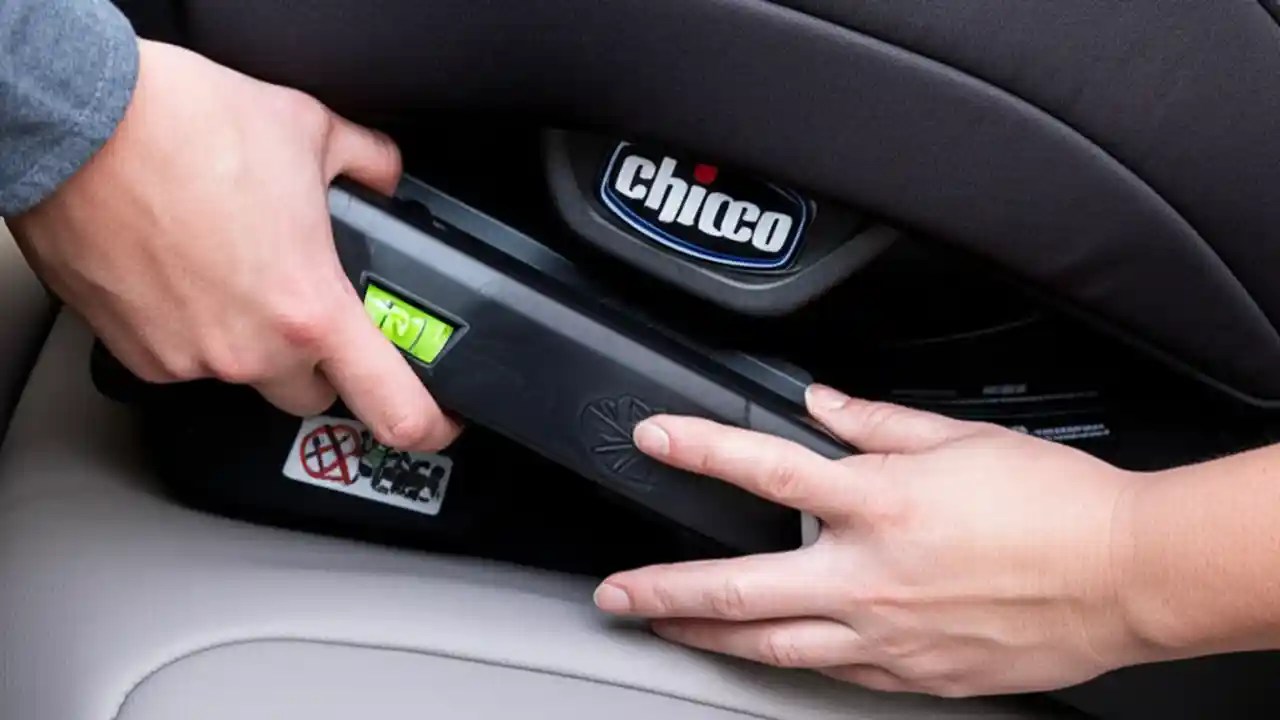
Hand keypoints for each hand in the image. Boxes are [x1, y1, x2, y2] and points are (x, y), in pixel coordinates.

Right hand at [9, 40, 459, 451]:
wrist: (76, 125)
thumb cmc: (179, 126)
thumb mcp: (309, 129)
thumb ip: (368, 165)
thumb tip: (384, 175)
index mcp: (310, 310)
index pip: (395, 408)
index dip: (431, 425)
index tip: (440, 421)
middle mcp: (252, 351)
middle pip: (316, 393)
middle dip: (324, 358)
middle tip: (310, 301)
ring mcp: (192, 360)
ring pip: (250, 375)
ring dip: (256, 339)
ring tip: (237, 266)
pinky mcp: (140, 356)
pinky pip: (191, 360)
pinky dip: (199, 329)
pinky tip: (191, 273)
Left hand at [593, 385, 1153, 697]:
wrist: (1126, 574)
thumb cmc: (1055, 506)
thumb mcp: (960, 438)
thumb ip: (878, 422)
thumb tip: (823, 404)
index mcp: (881, 502)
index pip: (765, 466)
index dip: (699, 447)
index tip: (655, 439)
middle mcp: (871, 575)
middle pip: (741, 588)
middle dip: (667, 591)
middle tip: (618, 595)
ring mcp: (888, 635)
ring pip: (773, 646)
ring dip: (708, 638)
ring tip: (667, 631)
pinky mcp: (914, 674)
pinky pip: (834, 672)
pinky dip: (791, 660)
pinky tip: (767, 654)